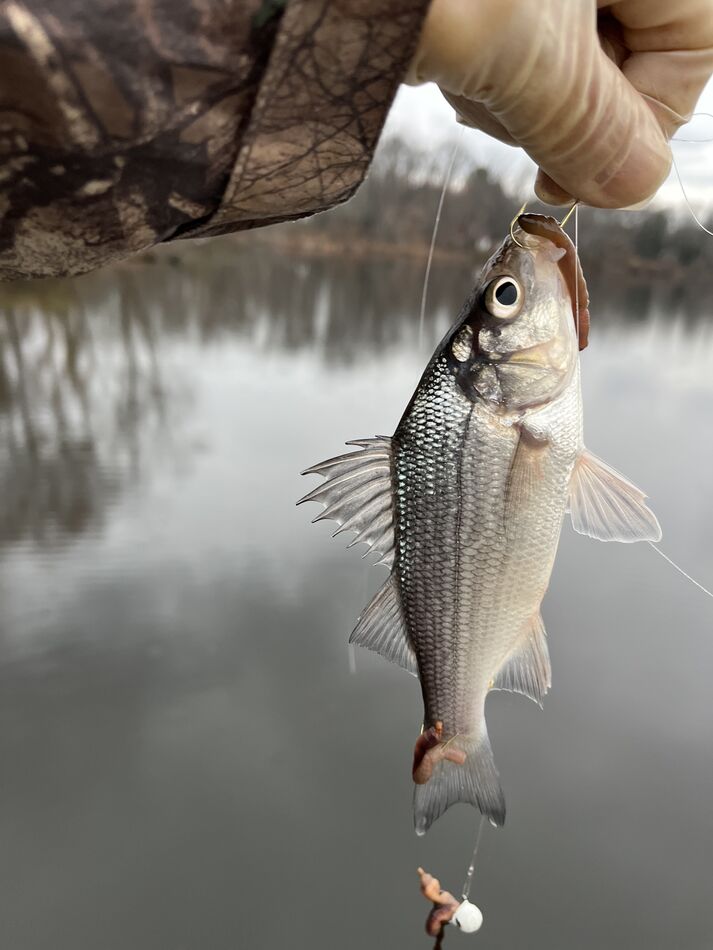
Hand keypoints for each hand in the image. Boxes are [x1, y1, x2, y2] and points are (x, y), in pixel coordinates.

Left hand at [407, 0, 712, 207]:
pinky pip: (516, 25)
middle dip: (560, 99)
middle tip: (504, 106)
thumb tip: (636, 185)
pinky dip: (486, 50)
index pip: (691, 46)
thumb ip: (588, 126)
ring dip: (515, 79)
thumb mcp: (518, 54)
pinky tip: (446, 45)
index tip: (576, 178)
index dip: (642, 125)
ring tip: (463, 60)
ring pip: (564, 40)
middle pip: (624, 45)